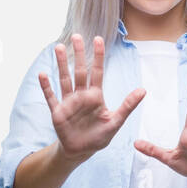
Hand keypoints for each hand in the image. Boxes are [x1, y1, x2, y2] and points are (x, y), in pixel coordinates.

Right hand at [38, 34, 143, 160]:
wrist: (81, 151)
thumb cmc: (98, 136)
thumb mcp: (115, 122)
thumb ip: (128, 106)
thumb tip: (143, 90)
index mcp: (95, 96)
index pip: (97, 72)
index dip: (98, 56)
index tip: (98, 39)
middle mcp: (81, 95)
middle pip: (80, 71)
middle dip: (79, 54)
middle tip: (77, 36)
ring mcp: (68, 102)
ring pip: (65, 79)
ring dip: (61, 64)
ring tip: (58, 48)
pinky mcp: (58, 112)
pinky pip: (51, 97)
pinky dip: (46, 87)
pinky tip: (43, 75)